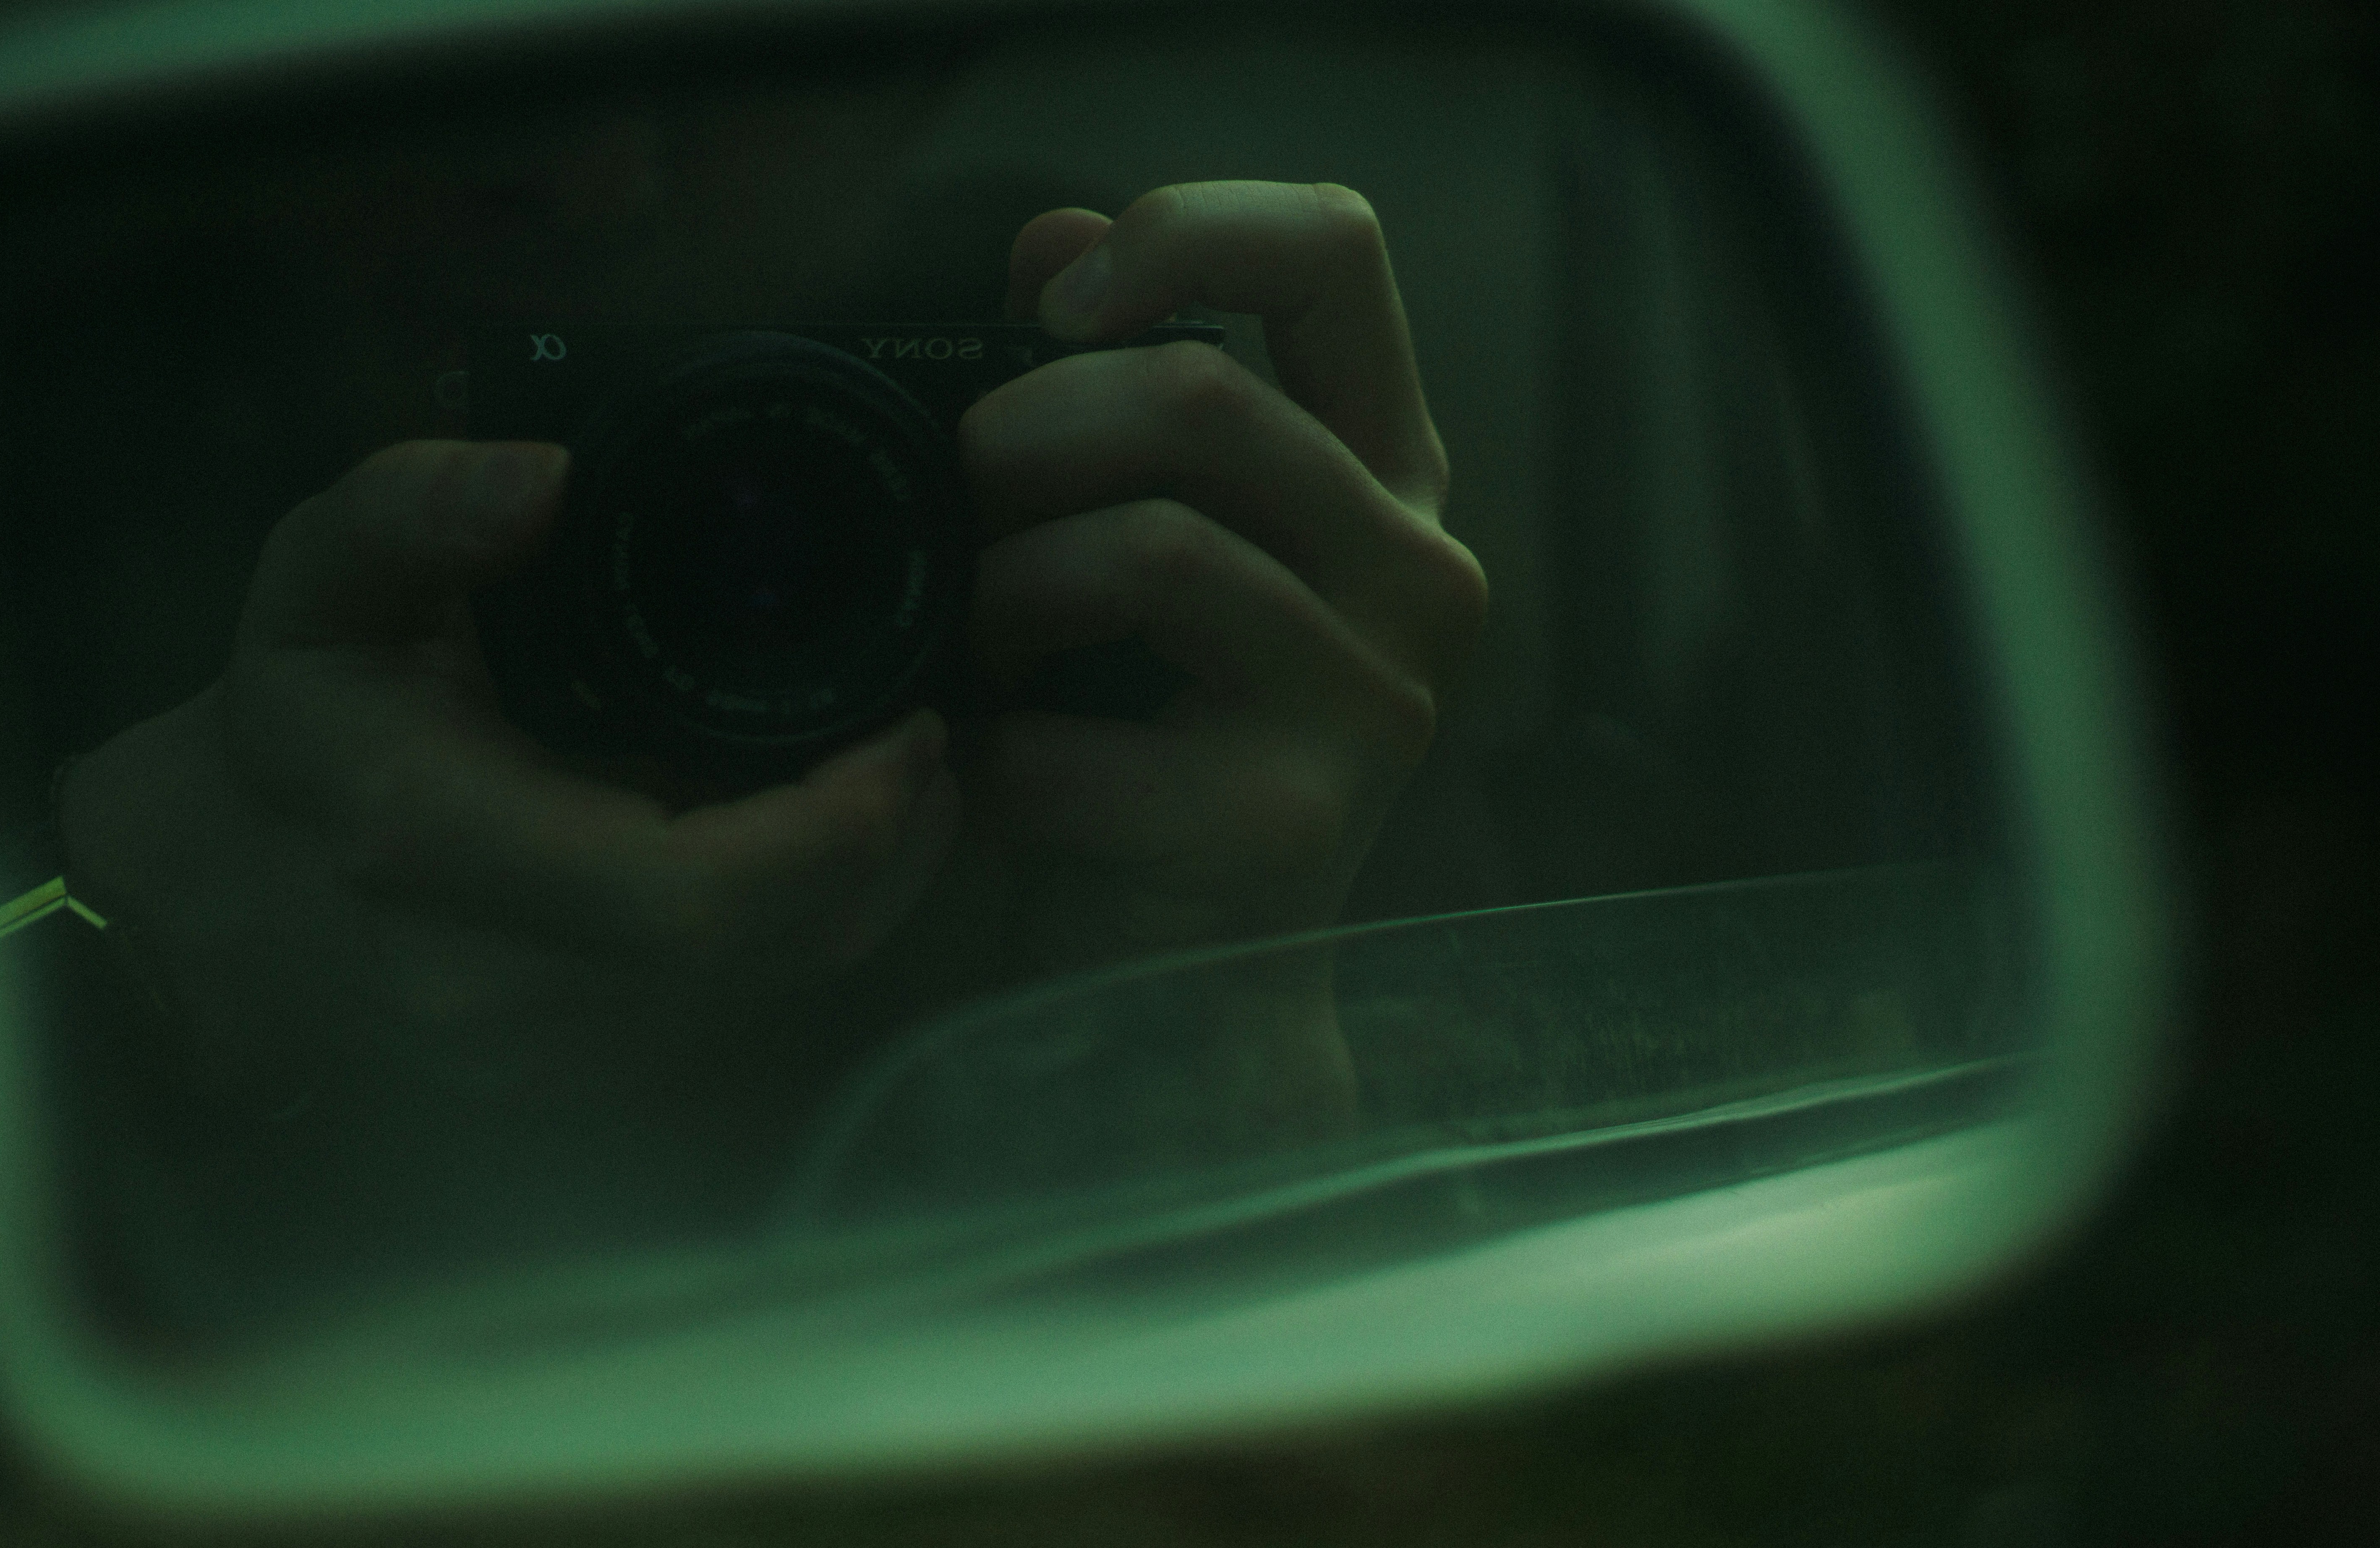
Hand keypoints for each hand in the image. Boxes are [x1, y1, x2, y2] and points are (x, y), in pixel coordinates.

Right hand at [54, 441, 961, 1211]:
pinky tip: (831, 828)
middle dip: (889, 844)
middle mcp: (501, 986)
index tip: (909, 725)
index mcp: (434, 849)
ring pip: (785, 982)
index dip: (837, 823)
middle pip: (775, 948)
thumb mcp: (318, 586)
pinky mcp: (598, 1073)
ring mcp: (556, 1053)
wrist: (244, 895)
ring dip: (872, 878)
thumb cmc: (303, 726)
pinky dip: (819, 910)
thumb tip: (542, 477)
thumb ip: (410, 512)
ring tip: (901, 769)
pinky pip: (760, 998)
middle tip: (928, 733)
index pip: (695, 895)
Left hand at [953, 181, 1485, 972]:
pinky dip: (1003, 758)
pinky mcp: (1295, 823)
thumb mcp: (1145, 544)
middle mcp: (1419, 571)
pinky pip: (1088, 739)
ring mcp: (1376, 702)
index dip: (1185, 230)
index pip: (1334, 250)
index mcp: (1383, 474)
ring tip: (981, 648)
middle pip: (1204, 396)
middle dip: (1024, 436)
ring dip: (1006, 594)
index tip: (1062, 305)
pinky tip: (1002, 779)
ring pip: (1151, 549)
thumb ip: (1112, 391)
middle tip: (961, 507)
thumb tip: (1052, 238)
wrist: (1182, 985)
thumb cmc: (1149, 742)